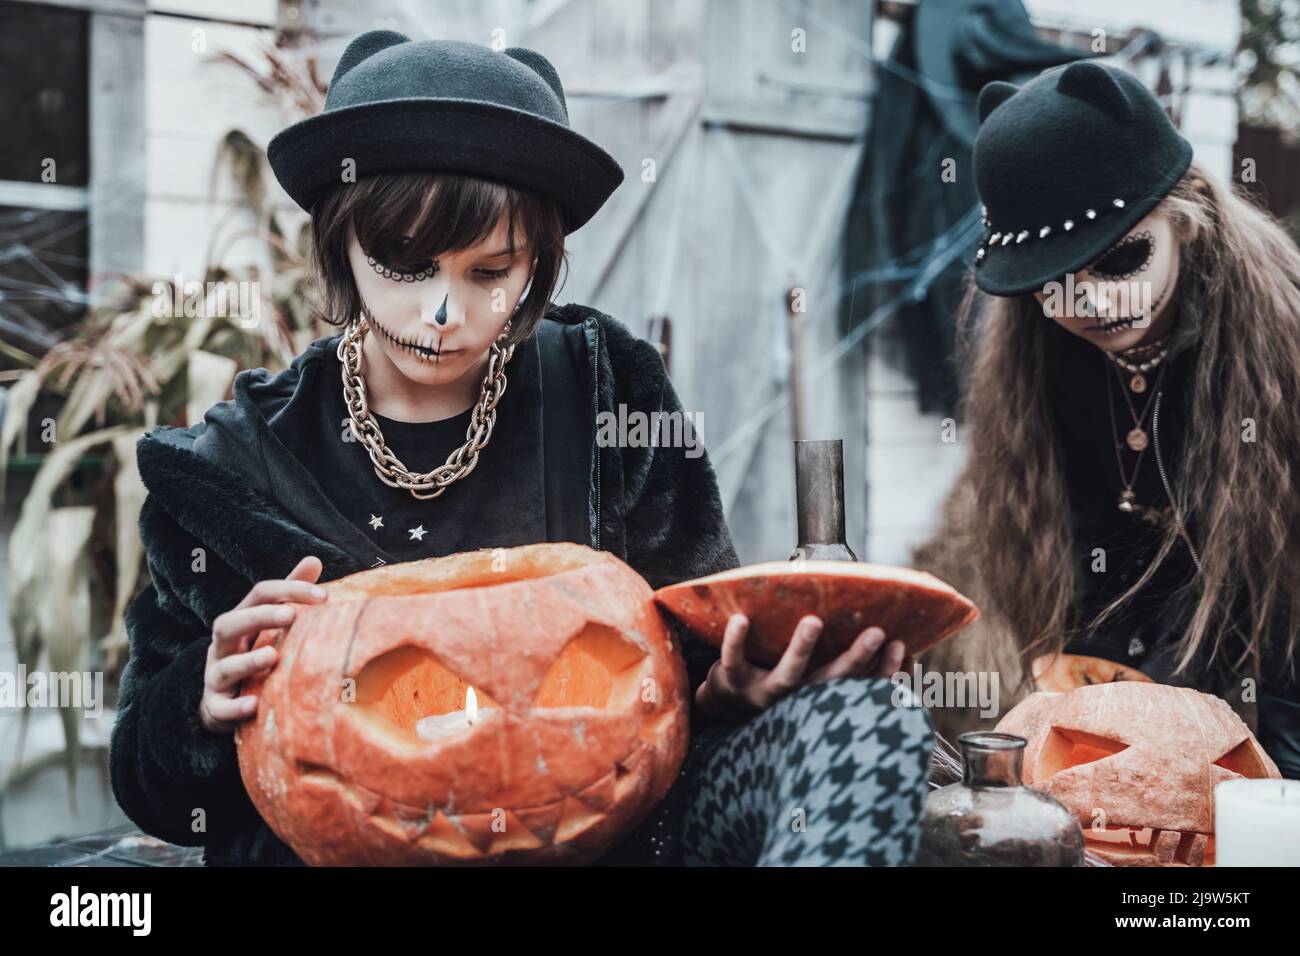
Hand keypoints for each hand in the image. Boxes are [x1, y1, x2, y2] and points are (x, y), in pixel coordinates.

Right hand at [198, 556, 327, 733]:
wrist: (224, 702)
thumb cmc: (255, 652)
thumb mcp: (271, 623)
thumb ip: (289, 594)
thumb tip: (314, 560)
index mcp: (240, 619)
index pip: (260, 595)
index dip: (290, 590)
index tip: (325, 596)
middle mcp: (223, 645)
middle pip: (229, 623)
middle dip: (259, 617)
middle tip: (291, 615)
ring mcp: (216, 676)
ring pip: (224, 666)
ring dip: (247, 661)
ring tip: (273, 656)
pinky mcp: (215, 707)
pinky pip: (221, 707)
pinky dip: (236, 707)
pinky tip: (254, 705)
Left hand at [695, 613, 912, 724]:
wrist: (724, 705)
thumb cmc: (780, 679)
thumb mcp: (815, 677)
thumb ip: (846, 660)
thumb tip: (896, 645)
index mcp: (820, 693)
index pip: (859, 685)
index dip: (884, 671)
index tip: (903, 647)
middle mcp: (797, 697)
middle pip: (832, 680)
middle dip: (856, 658)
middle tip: (878, 633)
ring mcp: (765, 691)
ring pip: (787, 673)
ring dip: (800, 648)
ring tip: (813, 621)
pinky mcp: (732, 681)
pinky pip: (733, 660)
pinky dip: (735, 641)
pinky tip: (740, 619)